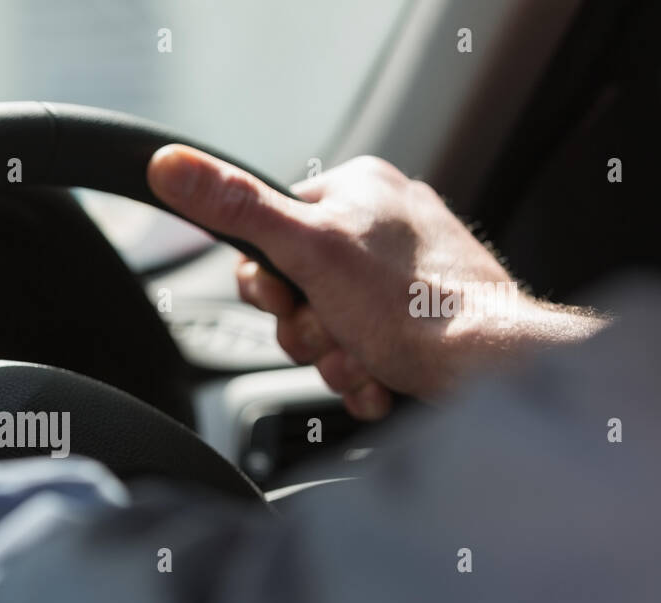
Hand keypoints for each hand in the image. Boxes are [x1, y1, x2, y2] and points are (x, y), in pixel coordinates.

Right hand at [148, 146, 545, 419]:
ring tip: (365, 363)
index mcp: (357, 188)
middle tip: (333, 339)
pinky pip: (367, 348)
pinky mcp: (425, 317)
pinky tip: (379, 380)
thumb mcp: (306, 251)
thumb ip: (236, 209)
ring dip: (335, 359)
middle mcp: (384, 222)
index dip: (266, 287)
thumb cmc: (412, 306)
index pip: (268, 234)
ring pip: (330, 325)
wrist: (491, 366)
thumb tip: (169, 164)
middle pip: (297, 288)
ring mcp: (408, 272)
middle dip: (306, 331)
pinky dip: (365, 374)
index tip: (289, 303)